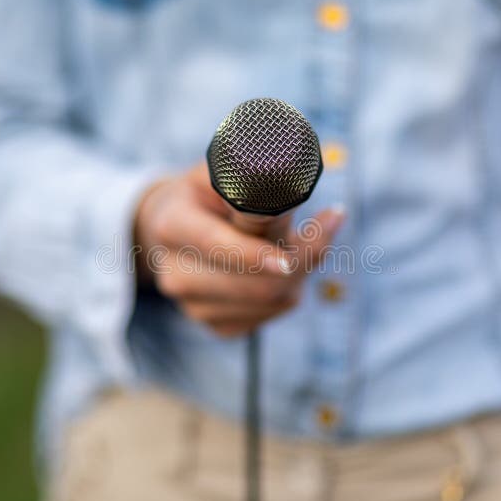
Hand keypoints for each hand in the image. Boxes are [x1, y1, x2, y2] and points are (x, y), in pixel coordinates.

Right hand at [134, 162, 343, 336]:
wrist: (177, 226)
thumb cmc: (208, 193)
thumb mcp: (222, 175)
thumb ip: (253, 185)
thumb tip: (294, 188)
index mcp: (171, 225)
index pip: (217, 246)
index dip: (256, 254)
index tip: (288, 258)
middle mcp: (176, 274)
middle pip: (255, 283)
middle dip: (302, 255)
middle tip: (329, 221)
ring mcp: (193, 307)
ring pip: (273, 300)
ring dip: (301, 269)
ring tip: (301, 237)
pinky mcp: (216, 325)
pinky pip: (273, 313)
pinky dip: (291, 287)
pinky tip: (283, 263)